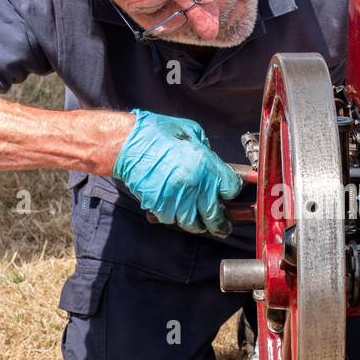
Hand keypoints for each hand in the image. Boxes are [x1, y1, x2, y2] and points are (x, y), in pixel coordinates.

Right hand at [112, 109, 242, 235]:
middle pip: (216, 215)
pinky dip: (174, 217)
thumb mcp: (193, 133)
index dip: (230, 192)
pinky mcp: (160, 207)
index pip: (231, 189)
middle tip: (222, 226)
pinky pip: (172, 220)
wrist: (128, 144)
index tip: (227, 194)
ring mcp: (178, 199)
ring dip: (196, 223)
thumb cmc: (157, 134)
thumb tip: (215, 168)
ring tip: (197, 219)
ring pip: (194, 224)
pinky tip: (173, 208)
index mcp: (207, 165)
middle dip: (220, 223)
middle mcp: (196, 185)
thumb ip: (208, 154)